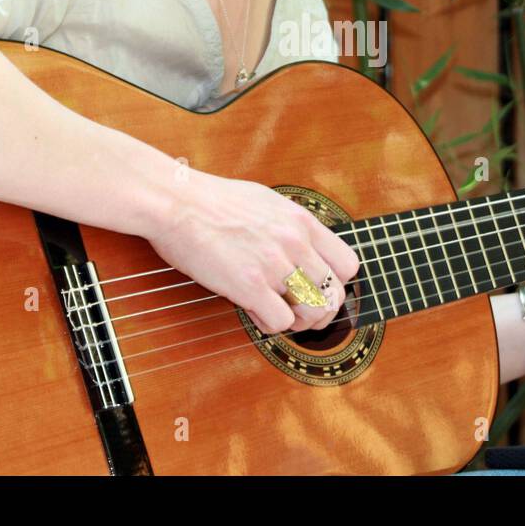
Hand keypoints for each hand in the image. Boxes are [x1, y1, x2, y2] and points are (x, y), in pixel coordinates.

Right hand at [149, 165, 359, 335]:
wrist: (177, 202)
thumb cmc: (212, 201)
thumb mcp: (266, 201)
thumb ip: (289, 226)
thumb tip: (302, 245)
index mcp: (302, 221)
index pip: (348, 264)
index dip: (335, 283)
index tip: (317, 287)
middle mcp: (295, 243)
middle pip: (334, 294)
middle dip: (319, 309)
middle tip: (299, 311)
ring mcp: (274, 265)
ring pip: (313, 311)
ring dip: (299, 321)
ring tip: (278, 313)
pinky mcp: (249, 285)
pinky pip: (280, 322)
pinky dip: (270, 325)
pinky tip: (254, 312)